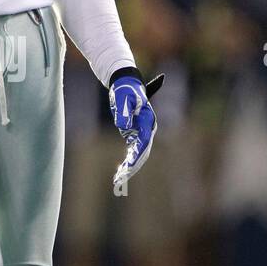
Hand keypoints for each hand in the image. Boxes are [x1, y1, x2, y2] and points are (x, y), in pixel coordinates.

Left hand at [109, 71, 162, 192]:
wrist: (125, 84)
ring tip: (118, 181)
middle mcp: (148, 129)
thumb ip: (124, 111)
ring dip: (129, 168)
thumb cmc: (124, 89)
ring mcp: (142, 133)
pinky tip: (119, 174)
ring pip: (138, 155)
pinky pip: (132, 152)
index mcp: (148, 120)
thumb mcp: (122, 98)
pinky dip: (127, 162)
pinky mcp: (134, 135)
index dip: (137, 155)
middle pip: (143, 152)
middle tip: (121, 178)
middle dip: (133, 166)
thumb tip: (123, 125)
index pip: (144, 141)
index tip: (129, 165)